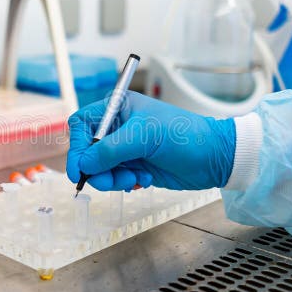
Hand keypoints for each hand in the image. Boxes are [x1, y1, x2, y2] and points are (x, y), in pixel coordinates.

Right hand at [66, 92, 235, 190]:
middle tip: (110, 181)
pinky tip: (143, 180)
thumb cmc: (185, 136)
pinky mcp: (134, 165)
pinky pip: (114, 178)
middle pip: (87, 150)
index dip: (76, 147)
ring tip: (135, 178)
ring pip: (99, 168)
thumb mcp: (145, 137)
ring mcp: (126, 148)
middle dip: (96, 169)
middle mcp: (118, 127)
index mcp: (118, 108)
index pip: (81, 125)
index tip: (79, 169)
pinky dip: (124, 182)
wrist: (214, 158)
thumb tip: (83, 164)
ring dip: (112, 178)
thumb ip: (110, 150)